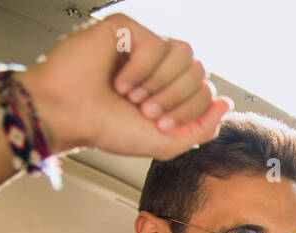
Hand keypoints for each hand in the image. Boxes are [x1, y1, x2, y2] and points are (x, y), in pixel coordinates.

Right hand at [20, 13, 231, 157]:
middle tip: (145, 111)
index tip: (157, 124)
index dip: (188, 111)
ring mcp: (143, 44)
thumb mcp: (167, 142)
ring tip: (133, 95)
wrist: (68, 118)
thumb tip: (226, 103)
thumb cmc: (108, 128)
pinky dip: (141, 69)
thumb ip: (203, 127)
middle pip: (198, 71)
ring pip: (185, 54)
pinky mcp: (125, 28)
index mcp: (170, 87)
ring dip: (161, 84)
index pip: (205, 90)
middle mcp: (159, 64)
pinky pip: (155, 43)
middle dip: (176, 99)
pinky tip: (120, 79)